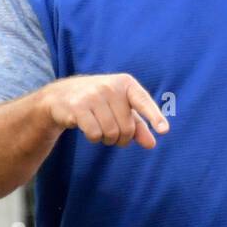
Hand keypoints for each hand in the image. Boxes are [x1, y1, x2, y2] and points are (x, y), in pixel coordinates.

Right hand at [39, 73, 169, 148]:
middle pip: (127, 127)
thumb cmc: (99, 102)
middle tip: (115, 134)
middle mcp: (110, 87)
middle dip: (122, 138)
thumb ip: (138, 125)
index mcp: (126, 83)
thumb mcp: (120, 109)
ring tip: (100, 129)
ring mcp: (93, 95)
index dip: (154, 116)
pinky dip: (94, 138)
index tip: (164, 130)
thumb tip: (152, 144)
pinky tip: (87, 128)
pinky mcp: (77, 107)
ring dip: (107, 139)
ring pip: (111, 133)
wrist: (62, 95)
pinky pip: (94, 134)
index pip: (143, 101)